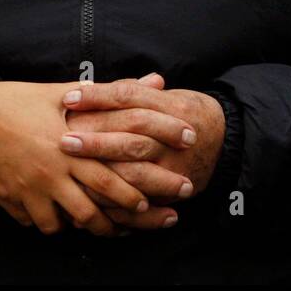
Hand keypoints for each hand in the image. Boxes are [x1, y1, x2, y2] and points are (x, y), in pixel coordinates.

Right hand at [0, 78, 183, 236]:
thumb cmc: (14, 100)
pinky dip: (45, 221)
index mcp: (65, 147)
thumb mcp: (58, 92)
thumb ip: (106, 93)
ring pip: (59, 226)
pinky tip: (54, 214)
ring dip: (75, 226)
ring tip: (90, 223)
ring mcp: (26, 190)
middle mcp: (48, 173)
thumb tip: (153, 80)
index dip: (129, 196)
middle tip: (129, 227)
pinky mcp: (6, 200)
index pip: (105, 179)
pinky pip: (31, 223)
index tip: (146, 204)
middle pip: (87, 212)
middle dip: (112, 224)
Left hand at [61, 80, 224, 227]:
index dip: (98, 96)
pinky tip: (91, 200)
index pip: (128, 97)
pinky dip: (117, 203)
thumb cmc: (186, 113)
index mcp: (170, 105)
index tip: (69, 98)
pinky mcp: (174, 191)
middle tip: (64, 140)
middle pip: (131, 133)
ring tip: (75, 173)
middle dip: (96, 137)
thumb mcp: (166, 95)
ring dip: (104, 172)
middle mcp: (174, 135)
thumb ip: (131, 92)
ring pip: (135, 170)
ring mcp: (175, 165)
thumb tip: (86, 87)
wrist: (227, 141)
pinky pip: (143, 200)